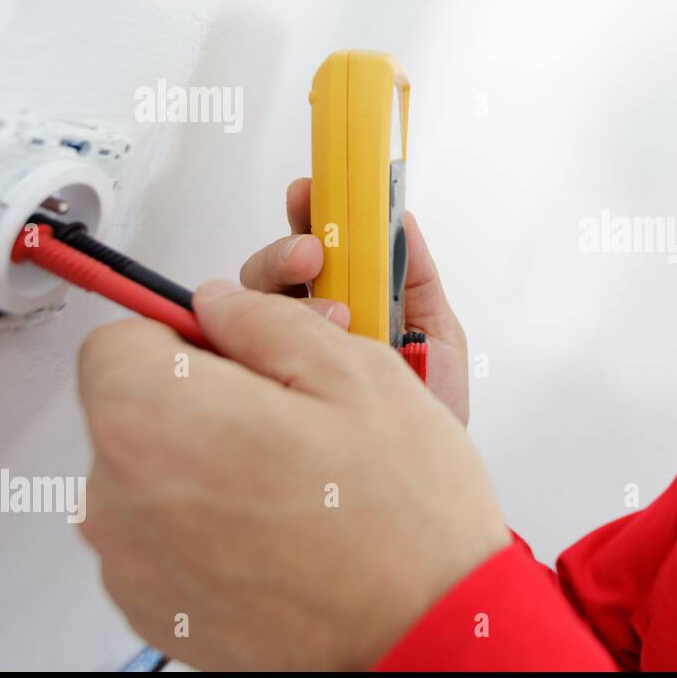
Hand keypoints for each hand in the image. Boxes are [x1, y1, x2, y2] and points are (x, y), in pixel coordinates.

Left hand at [76, 281, 510, 670]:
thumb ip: (268, 318)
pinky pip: (169, 536)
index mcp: (156, 419)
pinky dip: (213, 524)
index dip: (188, 330)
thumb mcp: (358, 373)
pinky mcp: (158, 609)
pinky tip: (286, 530)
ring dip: (209, 462)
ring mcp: (135, 565)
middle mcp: (120, 497)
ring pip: (154, 474)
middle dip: (203, 397)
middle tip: (292, 415)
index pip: (121, 335)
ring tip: (300, 481)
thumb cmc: (403, 521)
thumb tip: (223, 306)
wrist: (425, 634)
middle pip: (136, 407)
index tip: (235, 348)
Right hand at [238, 177, 469, 425]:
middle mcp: (309, 324)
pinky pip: (239, 353)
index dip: (308, 215)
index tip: (307, 192)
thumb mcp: (438, 336)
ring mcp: (281, 356)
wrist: (421, 484)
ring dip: (282, 298)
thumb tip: (401, 216)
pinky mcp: (260, 388)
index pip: (316, 246)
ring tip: (333, 315)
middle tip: (310, 256)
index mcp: (348, 301)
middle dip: (288, 255)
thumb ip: (417, 277)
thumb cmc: (430, 410)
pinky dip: (257, 339)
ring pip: (250, 307)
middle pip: (273, 272)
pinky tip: (290, 348)